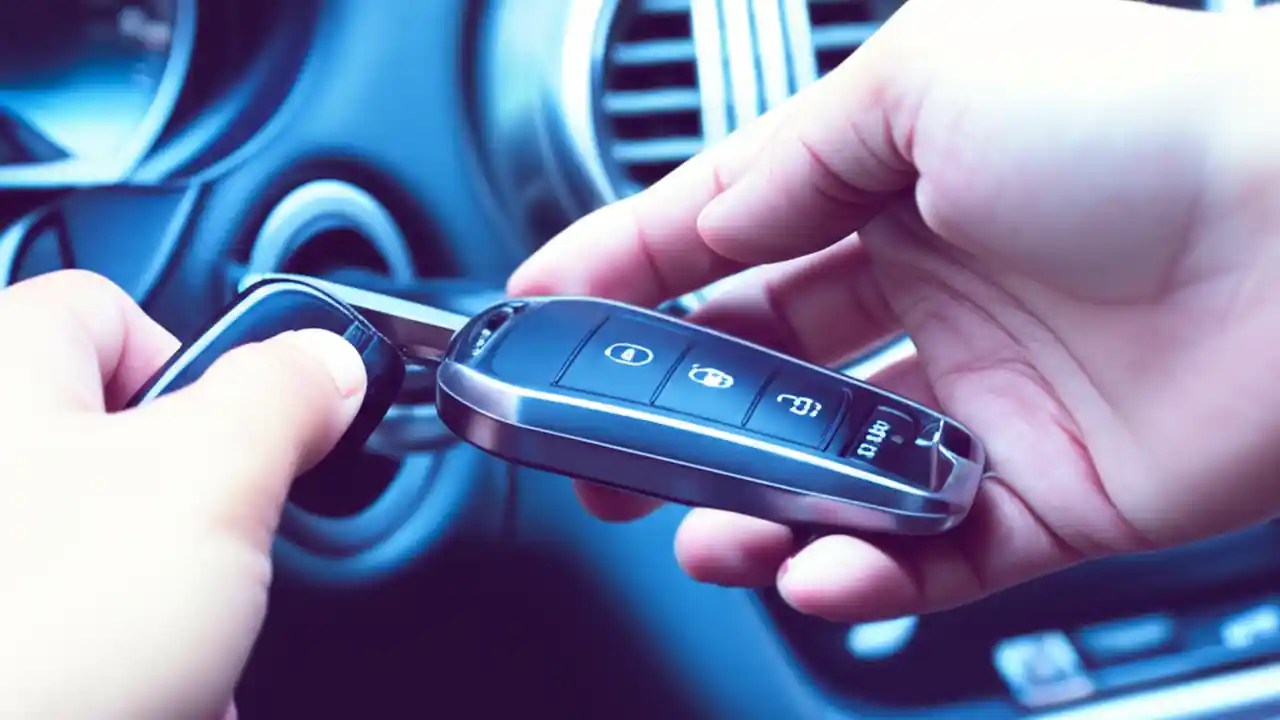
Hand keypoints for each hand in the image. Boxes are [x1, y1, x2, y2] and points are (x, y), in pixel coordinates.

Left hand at [0, 271, 366, 717]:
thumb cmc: (34, 635)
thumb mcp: (210, 480)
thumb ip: (282, 395)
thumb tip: (327, 361)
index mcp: (2, 375)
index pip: (108, 308)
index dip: (197, 356)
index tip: (250, 426)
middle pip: (132, 446)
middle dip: (200, 516)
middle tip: (216, 557)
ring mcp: (5, 559)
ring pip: (123, 555)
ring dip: (178, 607)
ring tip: (184, 655)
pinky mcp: (17, 639)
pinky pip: (94, 631)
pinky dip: (140, 662)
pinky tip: (153, 697)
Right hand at [509, 0, 1279, 622]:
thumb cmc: (1147, 120)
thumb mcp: (932, 71)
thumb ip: (792, 157)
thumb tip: (710, 225)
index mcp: (899, 182)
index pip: (727, 235)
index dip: (626, 272)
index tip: (542, 310)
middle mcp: (937, 289)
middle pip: (764, 369)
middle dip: (670, 412)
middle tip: (597, 454)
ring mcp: (990, 398)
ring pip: (832, 474)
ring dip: (752, 509)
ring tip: (703, 532)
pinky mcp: (1050, 494)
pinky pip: (930, 551)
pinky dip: (863, 568)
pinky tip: (820, 564)